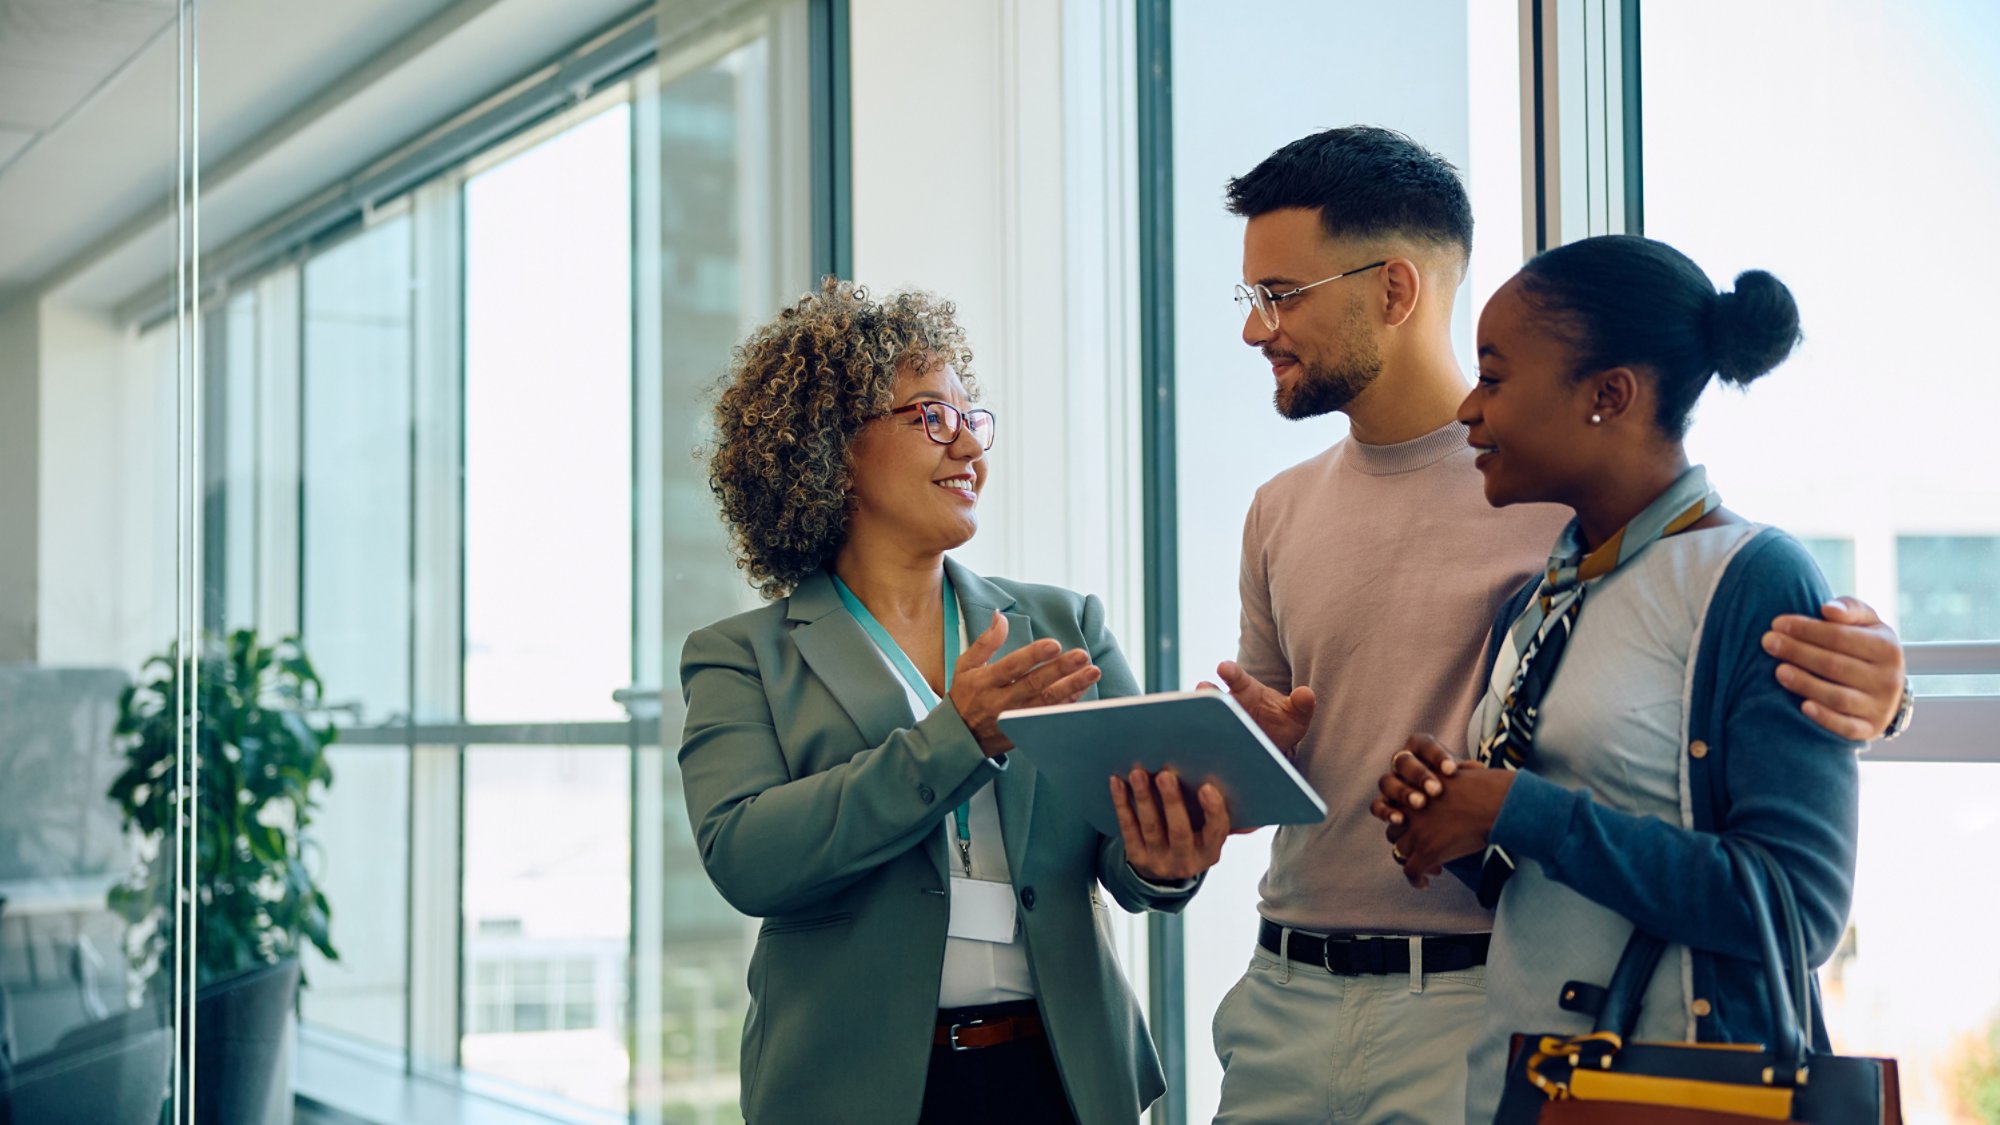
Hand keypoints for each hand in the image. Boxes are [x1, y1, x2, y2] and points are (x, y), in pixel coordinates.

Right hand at [949, 611, 1101, 756]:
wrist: (961, 738)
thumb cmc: (965, 695)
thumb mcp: (966, 666)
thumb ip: (986, 642)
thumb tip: (1001, 616)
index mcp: (985, 682)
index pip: (1011, 667)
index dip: (1032, 656)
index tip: (1053, 644)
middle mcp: (1000, 702)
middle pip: (1034, 685)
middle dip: (1060, 670)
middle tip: (1082, 656)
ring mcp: (1014, 720)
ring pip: (1047, 703)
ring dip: (1072, 687)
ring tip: (1092, 672)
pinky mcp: (1024, 733)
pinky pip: (1049, 718)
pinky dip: (1067, 705)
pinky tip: (1082, 690)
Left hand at [1110, 767, 1229, 882]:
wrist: (1164, 876)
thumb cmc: (1194, 839)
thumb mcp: (1211, 834)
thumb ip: (1230, 818)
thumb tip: (1258, 806)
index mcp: (1211, 850)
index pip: (1216, 831)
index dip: (1213, 810)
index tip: (1208, 787)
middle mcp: (1186, 860)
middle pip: (1180, 830)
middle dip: (1173, 801)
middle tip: (1166, 773)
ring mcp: (1160, 861)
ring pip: (1152, 827)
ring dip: (1144, 798)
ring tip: (1138, 772)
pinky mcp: (1137, 858)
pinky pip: (1128, 828)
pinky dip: (1122, 804)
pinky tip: (1117, 782)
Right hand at [1197, 661, 1314, 753]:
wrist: (1273, 747)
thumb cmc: (1281, 723)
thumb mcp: (1295, 714)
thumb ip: (1301, 704)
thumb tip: (1306, 694)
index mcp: (1245, 690)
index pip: (1235, 676)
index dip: (1229, 671)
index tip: (1223, 668)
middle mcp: (1227, 704)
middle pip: (1211, 695)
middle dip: (1206, 694)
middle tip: (1202, 690)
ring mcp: (1219, 724)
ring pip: (1205, 719)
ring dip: (1201, 720)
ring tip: (1200, 724)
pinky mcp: (1216, 743)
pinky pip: (1208, 743)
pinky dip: (1205, 746)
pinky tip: (1207, 754)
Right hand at [1367, 734, 1471, 827]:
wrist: (1446, 809)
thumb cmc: (1456, 788)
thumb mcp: (1463, 778)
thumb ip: (1467, 772)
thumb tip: (1477, 769)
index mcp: (1421, 749)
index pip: (1424, 744)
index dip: (1436, 755)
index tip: (1451, 770)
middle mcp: (1402, 763)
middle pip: (1403, 761)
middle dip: (1419, 775)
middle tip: (1435, 790)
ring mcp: (1391, 783)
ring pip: (1387, 782)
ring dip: (1402, 792)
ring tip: (1420, 804)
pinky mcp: (1383, 804)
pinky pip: (1377, 805)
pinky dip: (1386, 812)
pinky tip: (1401, 820)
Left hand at [1386, 767, 1512, 886]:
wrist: (1499, 802)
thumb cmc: (1490, 786)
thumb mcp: (1459, 773)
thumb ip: (1449, 780)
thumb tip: (1465, 777)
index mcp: (1414, 789)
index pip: (1396, 808)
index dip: (1408, 822)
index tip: (1425, 830)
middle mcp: (1409, 808)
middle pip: (1395, 830)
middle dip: (1409, 842)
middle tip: (1426, 851)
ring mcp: (1416, 830)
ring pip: (1401, 851)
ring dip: (1413, 860)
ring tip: (1432, 868)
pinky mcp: (1427, 850)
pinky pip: (1411, 871)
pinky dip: (1416, 880)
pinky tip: (1425, 884)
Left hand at [1765, 596, 1905, 739]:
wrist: (1886, 687)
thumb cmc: (1866, 646)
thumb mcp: (1867, 623)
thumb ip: (1849, 609)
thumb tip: (1827, 609)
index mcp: (1887, 648)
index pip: (1841, 637)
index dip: (1807, 629)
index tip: (1777, 623)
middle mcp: (1888, 679)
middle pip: (1835, 665)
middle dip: (1798, 652)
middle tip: (1768, 642)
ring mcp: (1880, 707)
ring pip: (1838, 697)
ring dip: (1805, 684)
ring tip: (1778, 671)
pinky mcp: (1869, 729)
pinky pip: (1846, 727)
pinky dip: (1824, 718)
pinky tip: (1803, 707)